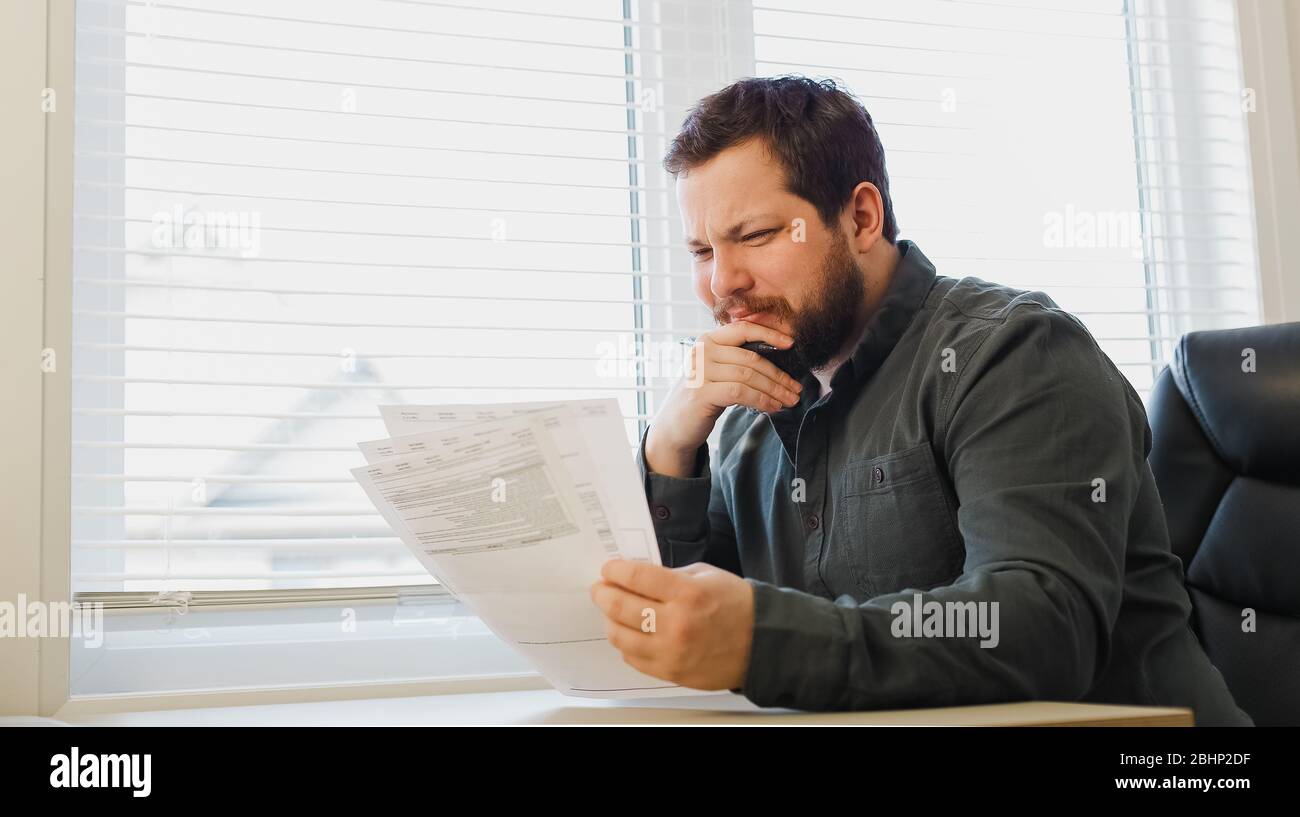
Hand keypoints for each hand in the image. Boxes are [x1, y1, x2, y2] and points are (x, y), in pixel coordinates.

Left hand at [589, 559, 754, 690]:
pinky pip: (633, 659)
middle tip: (600, 588)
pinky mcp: (671, 673)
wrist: (763, 644)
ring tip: (611, 612)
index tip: (608, 569)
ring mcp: (671, 653)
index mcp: (687, 594)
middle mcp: (676, 624)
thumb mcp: (706, 576)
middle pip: (621, 607)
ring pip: (621, 637)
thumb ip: (670, 576)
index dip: (615, 571)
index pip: (636, 578)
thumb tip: (637, 577)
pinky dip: (626, 645)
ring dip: (609, 621)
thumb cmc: (737, 606)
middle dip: (603, 594)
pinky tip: (629, 634)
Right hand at [645, 319, 802, 476]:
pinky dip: (761, 400)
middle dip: (778, 375)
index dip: (769, 334)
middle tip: (796, 389)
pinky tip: (773, 407)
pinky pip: (741, 393)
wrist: (674, 425)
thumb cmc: (701, 397)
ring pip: (749, 376)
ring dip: (774, 390)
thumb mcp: (716, 371)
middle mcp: (702, 351)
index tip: (791, 344)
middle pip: (751, 358)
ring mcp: (700, 371)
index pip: (742, 329)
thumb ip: (737, 360)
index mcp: (707, 340)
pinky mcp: (701, 393)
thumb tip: (777, 365)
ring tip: (789, 401)